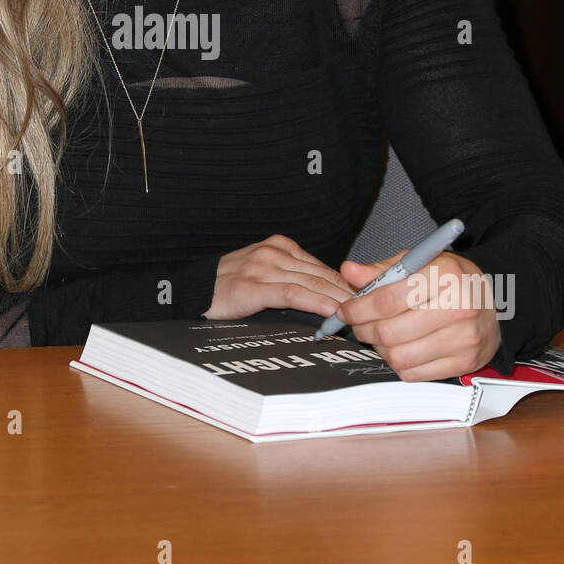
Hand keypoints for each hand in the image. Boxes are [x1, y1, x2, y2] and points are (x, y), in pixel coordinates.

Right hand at [203, 235, 356, 321]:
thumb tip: (328, 299)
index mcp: (279, 246)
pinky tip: (331, 313)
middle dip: (349, 295)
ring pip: (312, 284)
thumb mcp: (263, 274)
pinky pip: (292, 294)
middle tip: (372, 313)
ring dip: (338, 302)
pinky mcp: (252, 287)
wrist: (191, 292)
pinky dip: (315, 303)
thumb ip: (291, 279)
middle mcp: (273, 252)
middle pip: (323, 275)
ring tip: (360, 317)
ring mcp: (262, 268)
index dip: (347, 286)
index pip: (323, 268)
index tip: (367, 302)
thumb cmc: (228, 287)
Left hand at [336, 250, 501, 380]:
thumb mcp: (419, 263)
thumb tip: (349, 271)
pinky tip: (401, 348)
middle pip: (390, 332)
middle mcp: (460, 308)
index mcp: (446, 275)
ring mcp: (465, 339)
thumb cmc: (450, 281)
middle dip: (364, 329)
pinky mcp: (465, 363)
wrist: (492, 304)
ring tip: (380, 335)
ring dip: (380, 349)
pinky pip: (414, 373)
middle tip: (358, 323)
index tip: (345, 310)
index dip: (358, 308)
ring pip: (398, 356)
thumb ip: (382, 269)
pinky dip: (398, 364)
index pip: (388, 300)